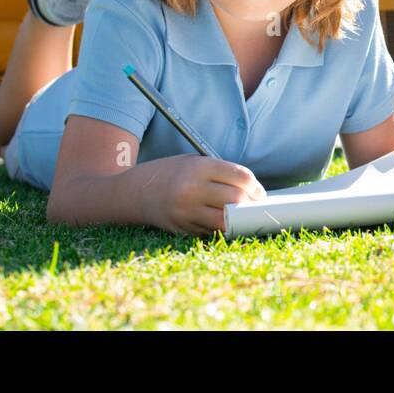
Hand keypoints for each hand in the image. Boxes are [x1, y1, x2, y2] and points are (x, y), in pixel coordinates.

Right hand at [142, 154, 265, 235]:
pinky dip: (221, 226)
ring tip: (243, 214)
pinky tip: (223, 221)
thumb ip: (220, 173)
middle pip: (236, 199)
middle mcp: (192, 189)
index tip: (259, 192)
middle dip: (251, 203)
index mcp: (199, 168)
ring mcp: (187, 211)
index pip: (240, 176)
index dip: (255, 186)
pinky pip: (212, 230)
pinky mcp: (183, 228)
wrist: (134, 192)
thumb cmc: (171, 173)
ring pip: (226, 220)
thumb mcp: (194, 163)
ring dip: (239, 218)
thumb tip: (252, 191)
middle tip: (255, 204)